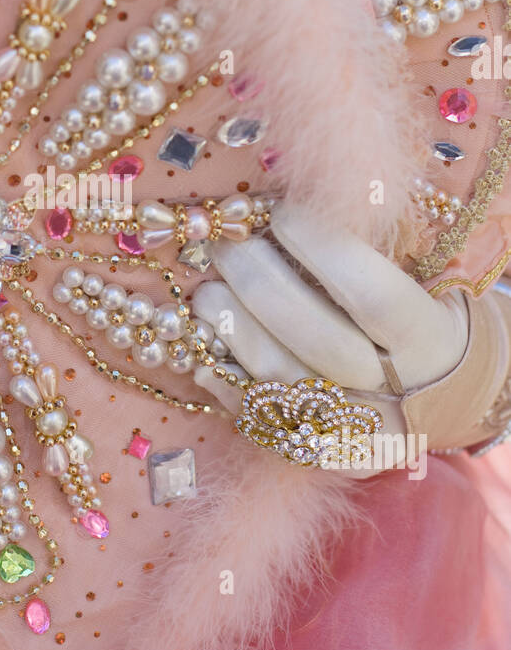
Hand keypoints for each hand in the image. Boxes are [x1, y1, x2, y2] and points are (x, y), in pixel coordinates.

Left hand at [192, 202, 478, 465]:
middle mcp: (394, 394)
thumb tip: (292, 196)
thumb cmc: (421, 310)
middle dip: (258, 281)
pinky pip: (254, 414)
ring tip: (208, 288)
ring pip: (278, 378)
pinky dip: (221, 374)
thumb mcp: (419, 275)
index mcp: (429, 340)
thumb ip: (371, 243)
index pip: (372, 294)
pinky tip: (207, 338)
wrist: (443, 390)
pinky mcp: (315, 453)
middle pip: (315, 337)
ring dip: (231, 325)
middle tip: (227, 242)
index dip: (319, 248)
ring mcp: (352, 431)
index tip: (280, 211)